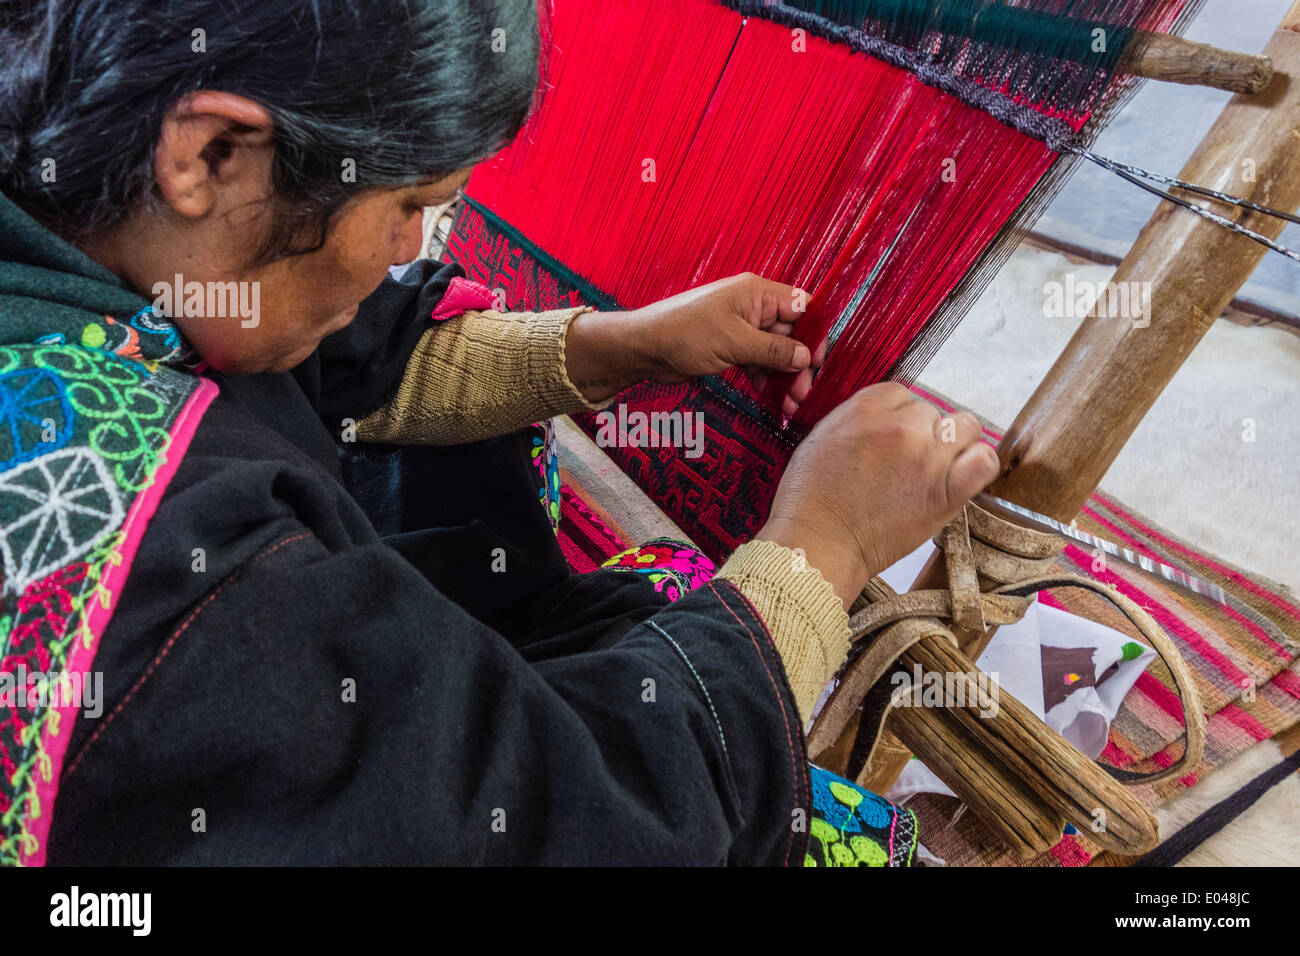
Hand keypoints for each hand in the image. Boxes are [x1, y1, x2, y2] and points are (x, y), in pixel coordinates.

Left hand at [565, 273, 824, 415]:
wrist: (646, 347)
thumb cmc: (685, 333)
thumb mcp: (736, 342)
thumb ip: (773, 350)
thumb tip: (806, 357)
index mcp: (758, 294)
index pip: (802, 308)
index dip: (815, 334)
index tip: (817, 363)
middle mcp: (753, 308)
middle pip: (792, 334)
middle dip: (799, 365)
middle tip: (800, 394)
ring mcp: (742, 328)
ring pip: (776, 352)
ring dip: (784, 377)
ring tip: (788, 403)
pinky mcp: (731, 346)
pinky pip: (759, 361)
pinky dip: (765, 378)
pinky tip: (768, 396)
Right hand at [757, 383, 1000, 608]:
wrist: (818, 543)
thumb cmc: (810, 498)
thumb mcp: (822, 438)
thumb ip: (858, 418)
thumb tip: (886, 417)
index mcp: (866, 408)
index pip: (901, 393)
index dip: (896, 415)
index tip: (889, 437)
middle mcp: (903, 427)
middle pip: (931, 411)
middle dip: (920, 432)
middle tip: (904, 460)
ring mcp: (928, 459)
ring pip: (964, 427)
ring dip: (952, 442)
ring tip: (935, 464)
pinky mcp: (947, 492)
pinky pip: (984, 461)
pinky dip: (978, 462)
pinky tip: (962, 472)